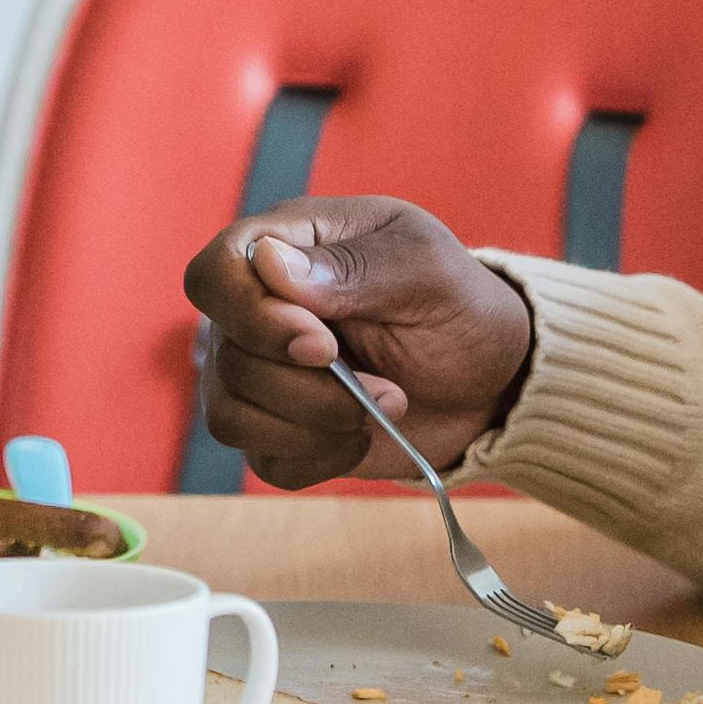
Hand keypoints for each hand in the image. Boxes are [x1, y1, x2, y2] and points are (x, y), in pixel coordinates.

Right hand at [185, 196, 534, 489]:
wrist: (489, 379)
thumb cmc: (457, 305)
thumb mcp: (428, 270)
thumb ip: (353, 267)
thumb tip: (268, 264)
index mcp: (286, 245)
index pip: (213, 275)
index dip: (252, 318)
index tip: (323, 347)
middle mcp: (258, 307)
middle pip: (226, 357)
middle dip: (309, 388)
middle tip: (387, 387)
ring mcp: (260, 371)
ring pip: (230, 414)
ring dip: (315, 425)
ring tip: (384, 406)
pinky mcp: (277, 429)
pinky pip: (262, 459)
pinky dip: (318, 458)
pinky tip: (361, 436)